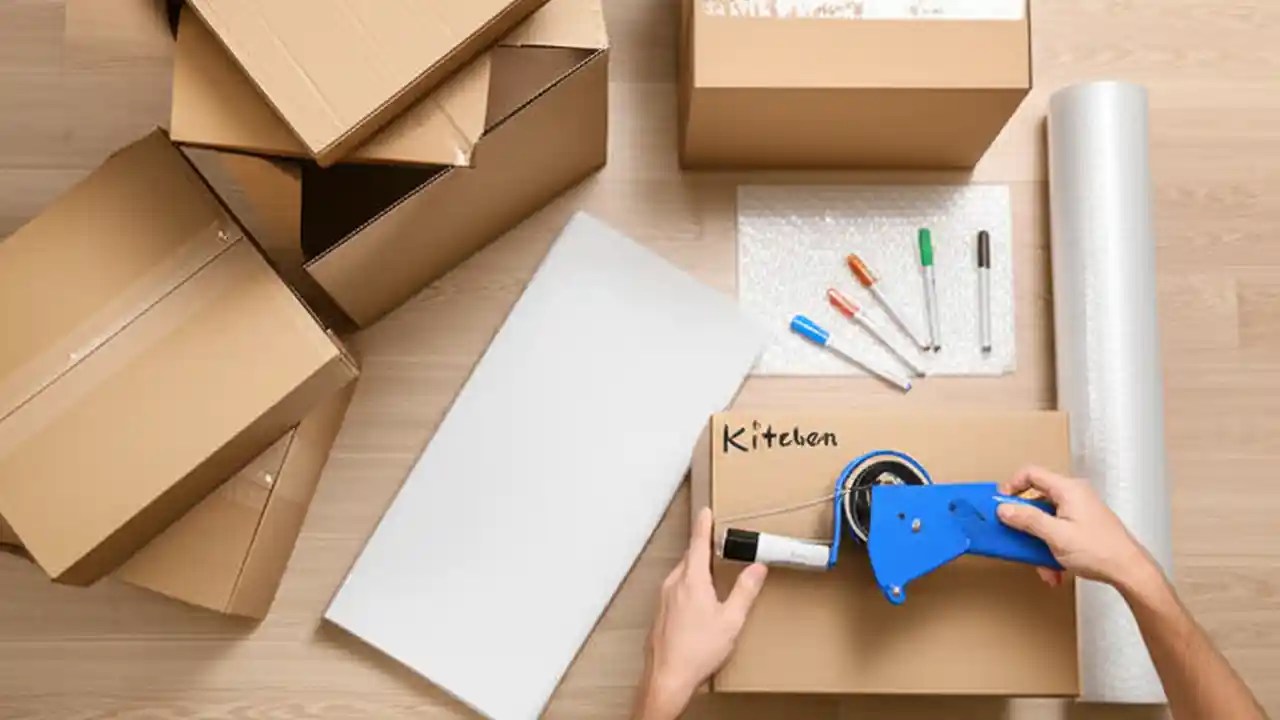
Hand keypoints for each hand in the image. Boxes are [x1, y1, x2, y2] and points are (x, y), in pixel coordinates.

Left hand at [634, 508, 767, 719]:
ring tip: (710, 573)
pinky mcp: (659, 613)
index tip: (705, 511)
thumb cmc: (697, 651)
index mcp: (692, 581)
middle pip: (689, 558)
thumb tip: (757, 568)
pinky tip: (697, 602)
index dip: (703, 526)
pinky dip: (687, 586)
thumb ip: (745, 591)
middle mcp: (674, 585)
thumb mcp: (731, 620)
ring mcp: (663, 599)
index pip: (698, 544)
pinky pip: (674, 589)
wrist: (668, 676)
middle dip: (701, 548)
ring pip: (681, 574)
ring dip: (695, 568)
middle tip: (714, 542)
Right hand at [997, 466, 1159, 590]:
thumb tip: (1003, 508)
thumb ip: (1027, 519)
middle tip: (1015, 538)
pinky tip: (1054, 570)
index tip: (1001, 504)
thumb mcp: (1056, 535)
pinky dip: (1051, 549)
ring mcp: (1079, 511)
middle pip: (1037, 501)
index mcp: (1068, 489)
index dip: (1012, 486)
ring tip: (1042, 565)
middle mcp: (1074, 496)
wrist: (1130, 571)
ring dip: (1039, 544)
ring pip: (1046, 521)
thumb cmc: (1100, 551)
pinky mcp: (1083, 526)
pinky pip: (1058, 532)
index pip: (1032, 474)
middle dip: (1026, 525)